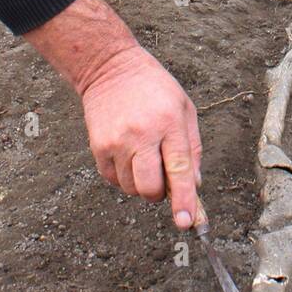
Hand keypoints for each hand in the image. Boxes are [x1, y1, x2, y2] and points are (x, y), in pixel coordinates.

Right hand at [81, 43, 203, 226]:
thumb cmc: (155, 89)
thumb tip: (193, 185)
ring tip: (144, 156)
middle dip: (160, 194)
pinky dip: (124, 177)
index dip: (184, 200)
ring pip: (132, 188)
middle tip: (163, 177)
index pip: (179, 170)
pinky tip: (128, 155)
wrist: (110, 68)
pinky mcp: (98, 147)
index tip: (187, 223)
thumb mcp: (185, 108)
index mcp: (169, 123)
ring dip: (142, 184)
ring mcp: (116, 141)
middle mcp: (141, 134)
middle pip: (150, 188)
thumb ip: (193, 148)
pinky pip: (114, 180)